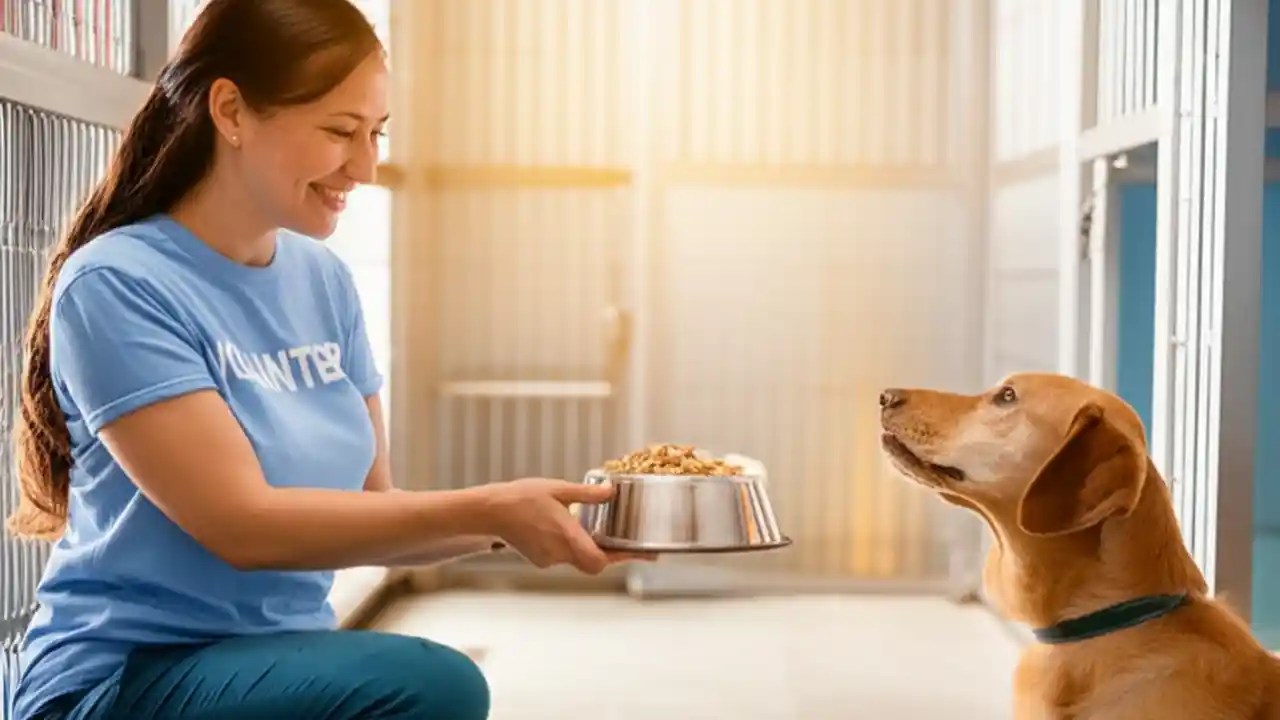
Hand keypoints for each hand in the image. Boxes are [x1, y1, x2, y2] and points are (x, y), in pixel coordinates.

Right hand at [479, 478, 655, 573]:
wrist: (489, 512)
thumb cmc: (521, 498)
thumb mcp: (558, 489)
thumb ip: (587, 494)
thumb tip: (611, 491)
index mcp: (568, 536)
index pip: (602, 560)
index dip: (624, 558)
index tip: (643, 555)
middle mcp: (559, 553)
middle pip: (594, 563)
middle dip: (608, 552)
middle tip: (624, 542)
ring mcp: (548, 559)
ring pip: (577, 559)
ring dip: (586, 547)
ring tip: (589, 527)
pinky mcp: (539, 560)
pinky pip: (562, 556)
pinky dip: (569, 546)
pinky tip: (564, 528)